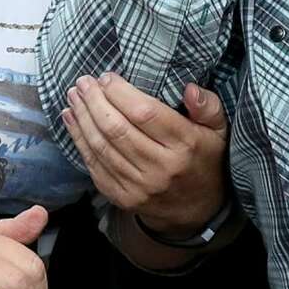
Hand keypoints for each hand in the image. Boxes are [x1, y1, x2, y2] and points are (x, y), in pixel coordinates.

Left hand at [62, 74, 228, 233]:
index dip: (120, 93)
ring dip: (82, 118)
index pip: (145, 113)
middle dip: (94, 101)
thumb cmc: (203, 159)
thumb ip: (208, 106)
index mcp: (185, 145)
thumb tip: (189, 89)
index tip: (107, 77)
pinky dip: (79, 140)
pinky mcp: (123, 197)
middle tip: (83, 82)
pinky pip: (95, 165)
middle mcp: (160, 167)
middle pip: (117, 129)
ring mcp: (140, 186)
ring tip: (74, 96)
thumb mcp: (218, 130)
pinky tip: (71, 119)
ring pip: (102, 146)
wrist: (197, 211)